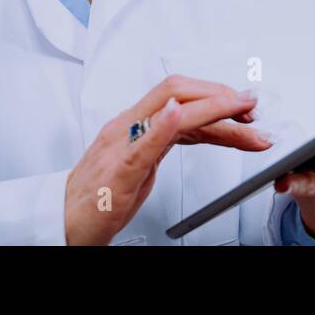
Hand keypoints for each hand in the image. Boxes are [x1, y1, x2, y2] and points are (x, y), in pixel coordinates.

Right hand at [64, 75, 270, 244]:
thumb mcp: (140, 165)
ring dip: (212, 107)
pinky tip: (177, 114)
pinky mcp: (119, 169)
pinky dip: (162, 124)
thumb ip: (168, 141)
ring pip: (168, 109)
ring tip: (242, 110)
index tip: (244, 106)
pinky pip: (142, 141)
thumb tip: (202, 128)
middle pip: (177, 92)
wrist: (62, 222)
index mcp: (131, 124)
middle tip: (253, 109)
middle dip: (220, 96)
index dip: (214, 95)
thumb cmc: (97, 197)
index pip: (178, 96)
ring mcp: (121, 144)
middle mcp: (126, 126)